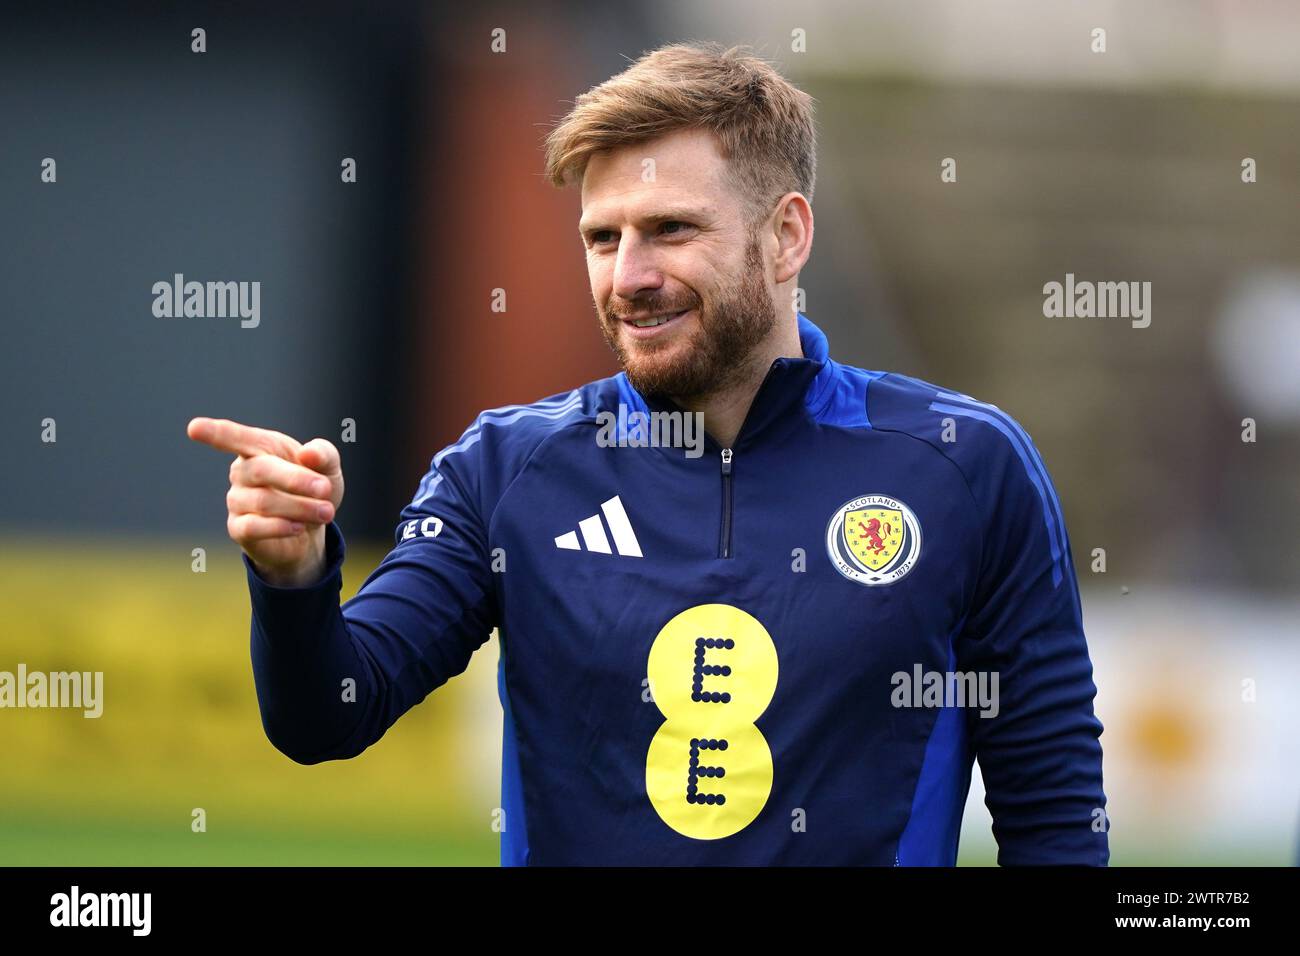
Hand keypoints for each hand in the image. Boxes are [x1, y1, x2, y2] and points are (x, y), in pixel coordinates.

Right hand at [187, 417, 344, 586]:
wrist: (313, 530)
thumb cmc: (315, 489)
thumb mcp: (328, 469)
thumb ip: (323, 455)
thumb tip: (308, 453)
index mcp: (260, 447)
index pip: (235, 437)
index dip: (215, 433)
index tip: (194, 428)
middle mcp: (242, 471)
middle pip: (261, 469)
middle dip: (296, 480)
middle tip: (325, 489)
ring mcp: (237, 500)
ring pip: (263, 501)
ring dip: (300, 507)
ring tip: (327, 512)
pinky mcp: (238, 528)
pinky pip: (253, 527)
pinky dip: (279, 527)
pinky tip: (298, 528)